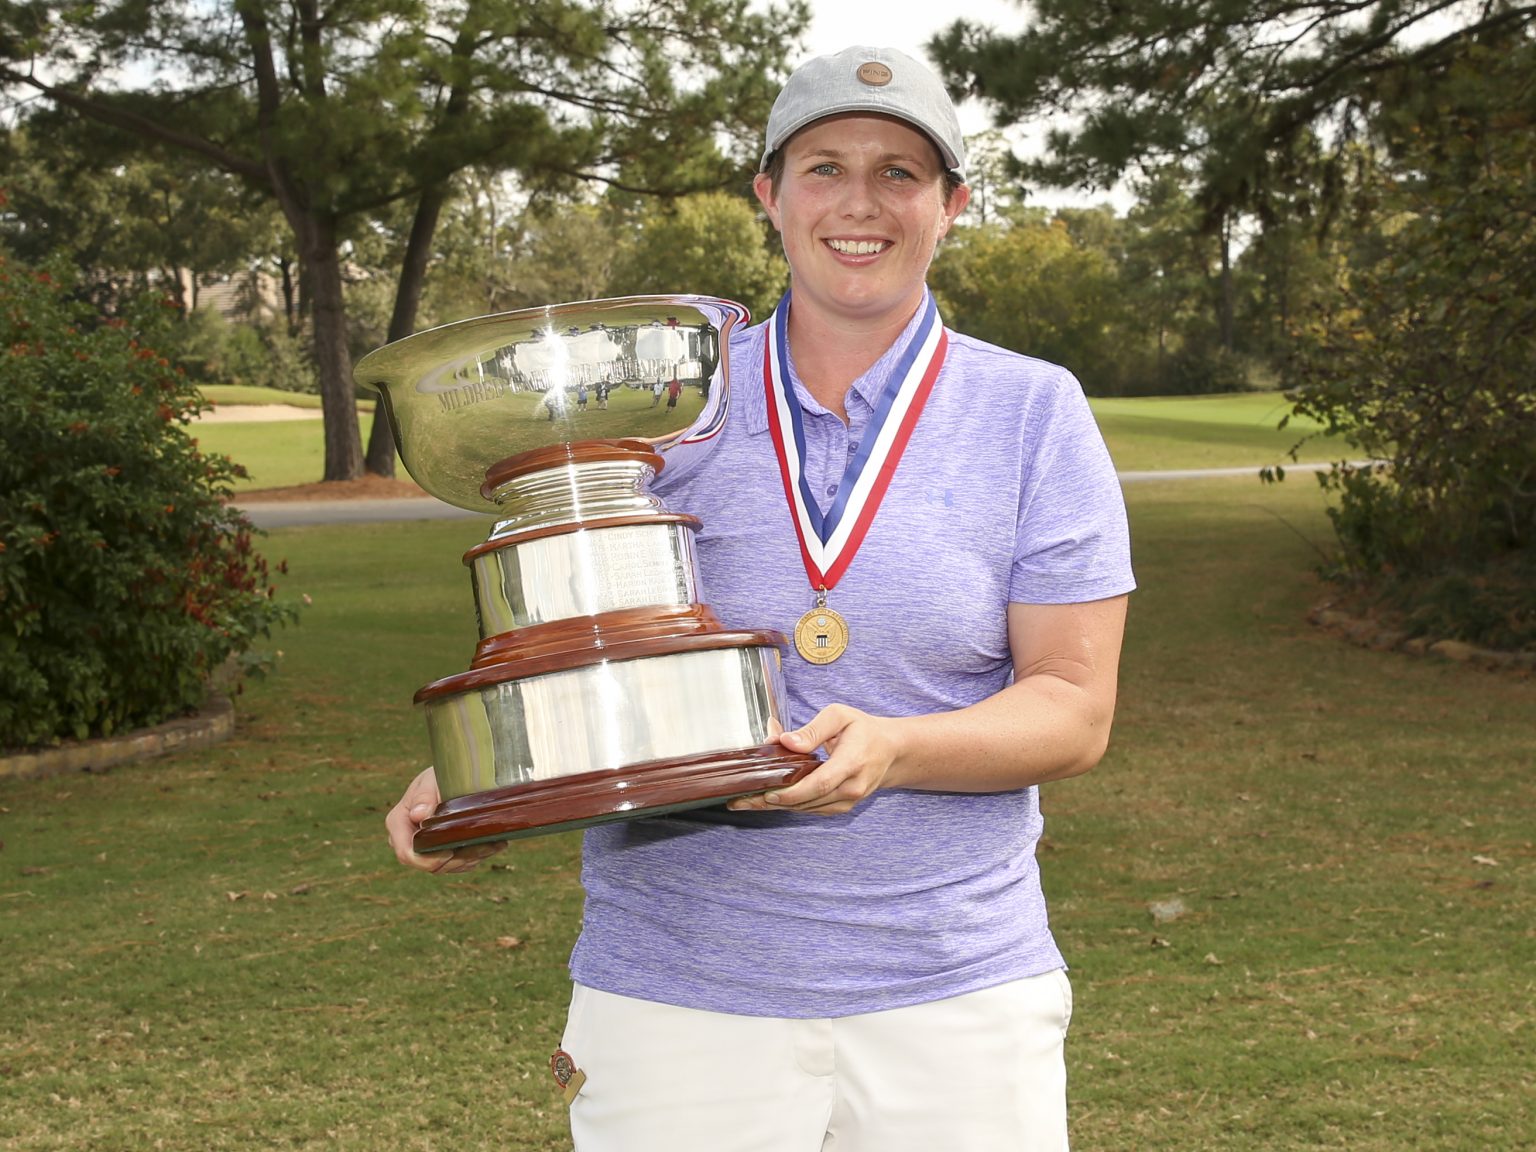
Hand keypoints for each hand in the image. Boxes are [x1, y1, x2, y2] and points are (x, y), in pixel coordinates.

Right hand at [384, 766, 505, 873]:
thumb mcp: (431, 780)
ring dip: (471, 858)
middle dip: (457, 860)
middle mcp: (408, 840)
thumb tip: (418, 816)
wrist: (451, 776)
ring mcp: (425, 849)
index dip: (427, 860)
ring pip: (448, 867)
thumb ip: (424, 797)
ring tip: (493, 844)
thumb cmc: (439, 775)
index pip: (406, 853)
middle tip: (482, 846)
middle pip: (429, 865)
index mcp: (399, 823)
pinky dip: (476, 856)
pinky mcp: (442, 852)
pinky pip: (458, 864)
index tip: (450, 851)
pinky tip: (494, 844)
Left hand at [727, 704, 903, 815]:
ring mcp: (848, 801)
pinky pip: (812, 809)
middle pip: (808, 801)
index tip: (767, 793)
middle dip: (772, 802)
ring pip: (807, 808)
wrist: (892, 752)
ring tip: (745, 802)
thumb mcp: (840, 716)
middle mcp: (852, 788)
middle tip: (740, 801)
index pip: (820, 784)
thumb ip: (812, 730)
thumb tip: (785, 741)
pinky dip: (790, 805)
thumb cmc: (864, 730)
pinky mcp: (842, 807)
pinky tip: (768, 801)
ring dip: (776, 806)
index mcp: (853, 762)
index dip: (792, 792)